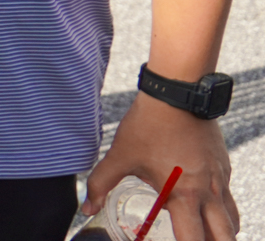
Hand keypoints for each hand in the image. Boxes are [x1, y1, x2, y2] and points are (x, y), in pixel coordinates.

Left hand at [83, 95, 239, 240]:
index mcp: (183, 195)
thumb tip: (86, 207)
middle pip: (224, 237)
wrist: (177, 94)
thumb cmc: (148, 125)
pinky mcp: (224, 168)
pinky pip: (229, 199)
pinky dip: (221, 211)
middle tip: (192, 239)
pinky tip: (202, 207)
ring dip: (220, 232)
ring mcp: (220, 180)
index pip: (194, 240)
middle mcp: (208, 193)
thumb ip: (100, 184)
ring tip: (201, 232)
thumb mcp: (119, 156)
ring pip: (232, 221)